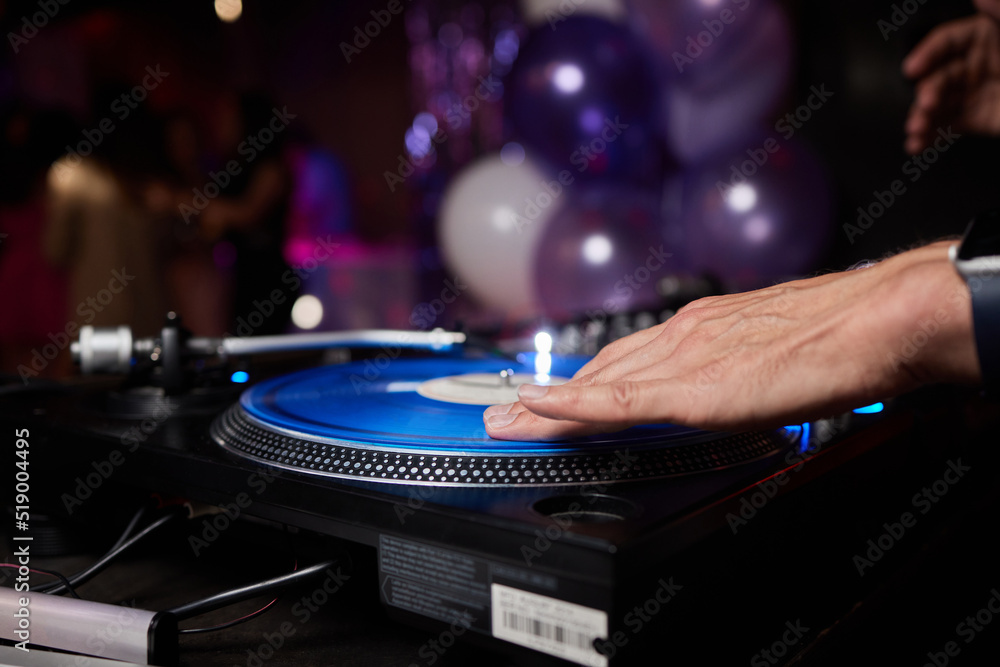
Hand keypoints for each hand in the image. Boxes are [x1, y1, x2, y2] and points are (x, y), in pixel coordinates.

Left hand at [483, 243, 980, 440]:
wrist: (872, 321)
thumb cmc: (837, 335)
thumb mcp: (770, 350)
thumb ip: (734, 366)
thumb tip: (725, 386)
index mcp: (700, 329)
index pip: (624, 359)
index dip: (580, 380)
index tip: (547, 394)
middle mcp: (681, 337)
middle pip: (598, 369)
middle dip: (547, 393)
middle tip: (504, 408)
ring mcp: (684, 359)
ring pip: (597, 384)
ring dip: (544, 404)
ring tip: (504, 419)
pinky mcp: (695, 387)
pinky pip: (620, 399)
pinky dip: (574, 405)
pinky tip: (541, 409)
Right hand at [903, 12, 999, 153]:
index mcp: (988, 36)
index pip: (948, 40)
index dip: (927, 53)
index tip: (913, 68)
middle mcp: (976, 63)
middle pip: (938, 75)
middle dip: (926, 92)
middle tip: (926, 105)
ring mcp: (973, 93)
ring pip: (936, 103)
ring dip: (921, 117)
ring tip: (916, 132)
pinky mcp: (975, 118)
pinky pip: (946, 126)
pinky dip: (928, 137)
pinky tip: (917, 145)